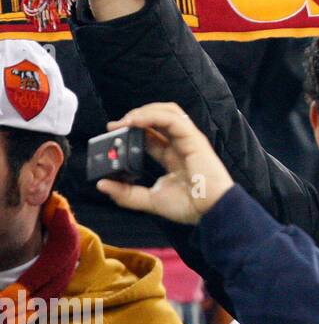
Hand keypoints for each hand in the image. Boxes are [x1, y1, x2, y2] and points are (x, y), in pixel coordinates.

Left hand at [96, 102, 234, 224]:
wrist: (212, 211)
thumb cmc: (190, 206)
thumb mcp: (151, 200)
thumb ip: (127, 194)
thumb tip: (102, 185)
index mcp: (173, 156)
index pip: (151, 135)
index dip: (131, 130)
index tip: (111, 132)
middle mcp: (181, 144)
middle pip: (159, 118)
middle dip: (136, 116)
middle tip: (115, 124)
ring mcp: (189, 139)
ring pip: (167, 112)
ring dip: (144, 112)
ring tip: (125, 120)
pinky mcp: (194, 138)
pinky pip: (172, 119)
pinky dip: (152, 116)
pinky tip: (135, 121)